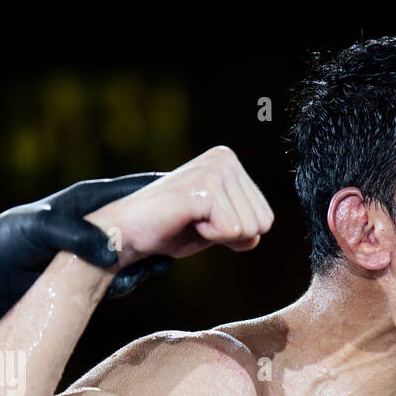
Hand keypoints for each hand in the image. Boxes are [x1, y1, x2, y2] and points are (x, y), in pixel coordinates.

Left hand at [0, 174, 173, 320]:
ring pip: (149, 257)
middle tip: (171, 249)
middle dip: (169, 236)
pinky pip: (130, 279)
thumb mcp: (38, 229)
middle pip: (159, 225)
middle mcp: (108, 223)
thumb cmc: (10, 240)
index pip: (145, 189)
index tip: (201, 201)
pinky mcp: (102, 277)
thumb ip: (74, 233)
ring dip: (146, 266)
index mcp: (97, 201)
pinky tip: (112, 288)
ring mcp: (108, 251)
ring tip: (126, 273)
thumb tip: (111, 250)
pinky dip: (128, 284)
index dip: (176, 192)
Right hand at [83, 146, 273, 270]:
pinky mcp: (204, 189)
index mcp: (231, 162)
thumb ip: (246, 226)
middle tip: (197, 222)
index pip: (266, 218)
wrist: (130, 231)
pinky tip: (186, 220)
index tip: (205, 221)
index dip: (237, 233)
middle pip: (262, 224)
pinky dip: (208, 236)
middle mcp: (225, 159)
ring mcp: (215, 171)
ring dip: (218, 234)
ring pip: (249, 228)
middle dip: (230, 234)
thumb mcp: (219, 226)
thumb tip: (262, 230)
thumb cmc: (173, 228)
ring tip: (191, 219)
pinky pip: (231, 231)